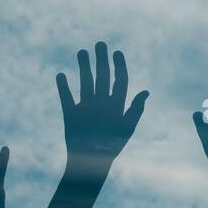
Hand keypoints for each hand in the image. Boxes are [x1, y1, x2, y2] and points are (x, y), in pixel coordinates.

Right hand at [56, 41, 147, 176]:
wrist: (90, 164)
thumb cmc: (111, 148)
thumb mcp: (127, 128)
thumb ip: (135, 109)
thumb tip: (146, 91)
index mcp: (116, 105)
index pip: (119, 81)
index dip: (119, 66)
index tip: (117, 52)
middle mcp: (102, 103)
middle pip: (102, 77)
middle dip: (101, 60)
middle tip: (100, 43)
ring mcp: (86, 107)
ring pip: (85, 82)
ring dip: (83, 67)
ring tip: (82, 51)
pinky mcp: (71, 115)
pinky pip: (66, 98)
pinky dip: (63, 87)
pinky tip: (61, 75)